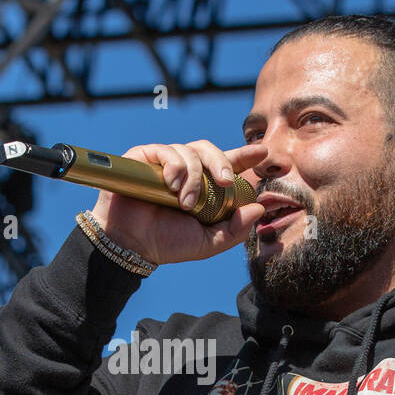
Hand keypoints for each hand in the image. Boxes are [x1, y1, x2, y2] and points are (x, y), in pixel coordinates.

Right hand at [89, 141, 267, 265]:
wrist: (131, 245)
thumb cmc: (166, 243)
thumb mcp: (207, 242)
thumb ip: (234, 229)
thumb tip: (257, 208)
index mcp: (203, 187)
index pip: (227, 165)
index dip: (245, 156)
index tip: (263, 152)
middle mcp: (185, 171)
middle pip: (210, 151)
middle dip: (222, 163)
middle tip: (225, 182)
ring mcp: (164, 163)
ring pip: (189, 151)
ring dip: (193, 177)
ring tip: (184, 202)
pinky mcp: (144, 158)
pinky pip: (165, 150)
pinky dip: (174, 165)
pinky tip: (171, 184)